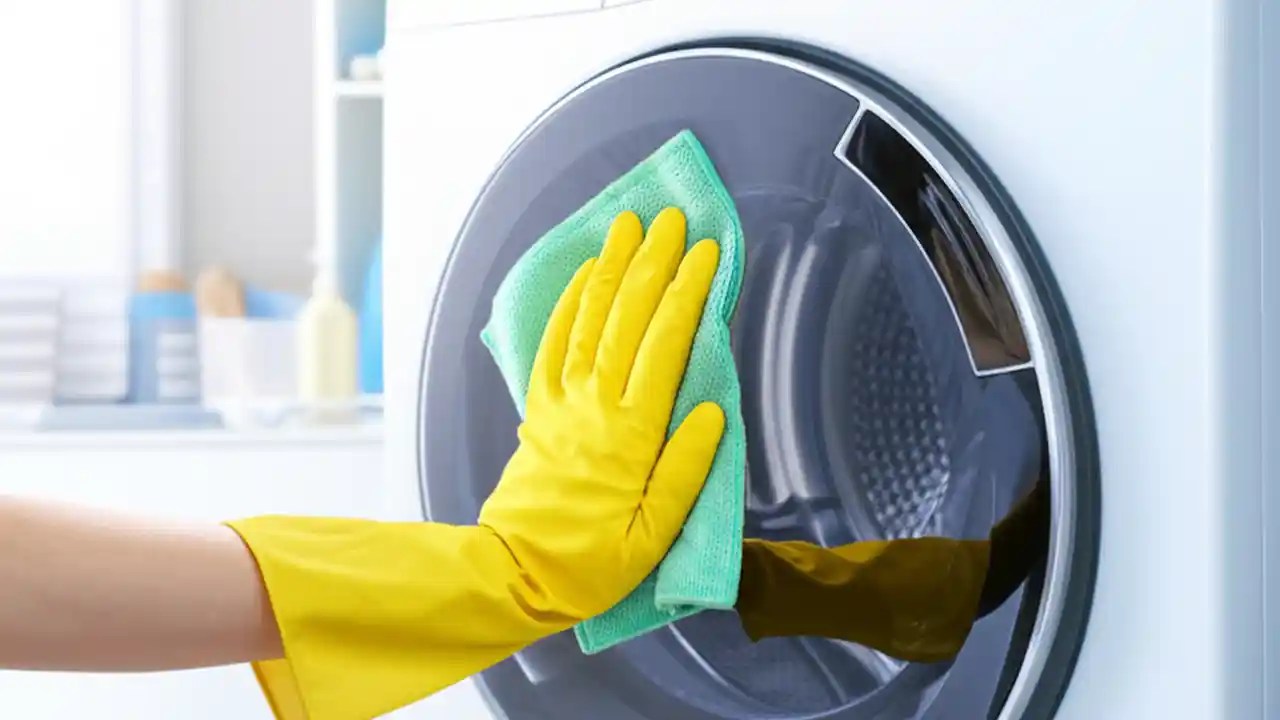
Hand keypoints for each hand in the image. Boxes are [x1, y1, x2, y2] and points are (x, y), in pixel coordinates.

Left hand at [478, 207, 725, 619]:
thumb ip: (685, 469)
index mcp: (632, 433)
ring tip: (627, 225)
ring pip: (589, 318)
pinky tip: (583, 273)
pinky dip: (569, 302)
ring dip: (610, 267)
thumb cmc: (593, 562)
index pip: (665, 344)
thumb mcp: (655, 535)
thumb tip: (712, 410)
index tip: (706, 252)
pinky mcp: (538, 407)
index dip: (687, 293)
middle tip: (671, 218)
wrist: (514, 573)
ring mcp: (561, 400)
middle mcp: (595, 404)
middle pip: (627, 317)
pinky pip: (553, 342)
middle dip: (652, 262)